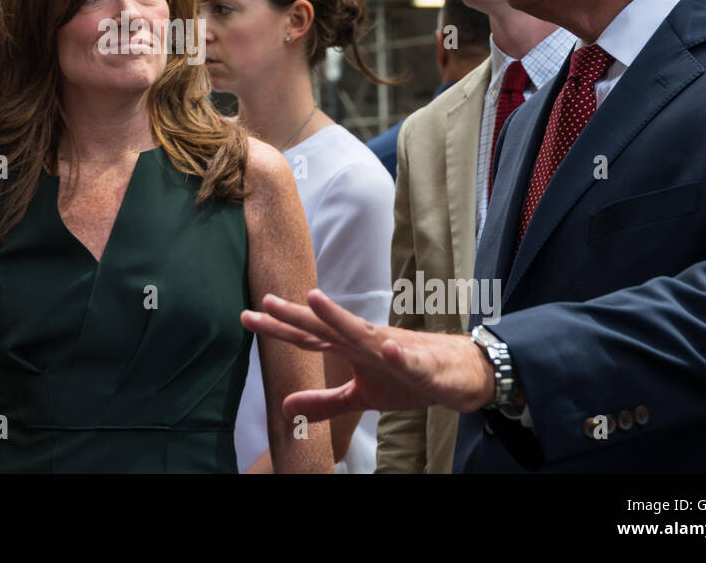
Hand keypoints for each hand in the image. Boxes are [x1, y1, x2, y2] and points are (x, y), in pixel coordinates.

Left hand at [241, 289, 495, 420]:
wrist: (460, 374)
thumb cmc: (407, 376)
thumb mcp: (361, 396)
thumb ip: (324, 401)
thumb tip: (285, 406)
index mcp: (350, 348)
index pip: (307, 337)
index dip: (278, 328)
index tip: (246, 316)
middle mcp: (366, 342)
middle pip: (326, 327)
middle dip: (297, 315)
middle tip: (266, 300)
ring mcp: (394, 350)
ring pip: (362, 333)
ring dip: (340, 317)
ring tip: (314, 299)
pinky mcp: (422, 366)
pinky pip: (410, 361)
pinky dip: (400, 355)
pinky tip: (388, 348)